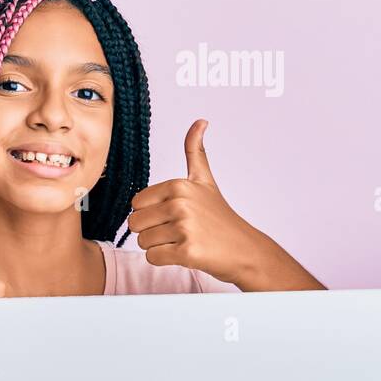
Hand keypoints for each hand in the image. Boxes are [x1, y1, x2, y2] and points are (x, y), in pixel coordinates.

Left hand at [126, 119, 267, 284]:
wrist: (244, 249)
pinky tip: (184, 253)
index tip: (172, 215)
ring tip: (182, 241)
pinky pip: (152, 258)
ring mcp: (184, 228)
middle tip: (177, 231)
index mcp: (178, 185)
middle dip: (151, 231)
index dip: (149, 213)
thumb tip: (200, 121)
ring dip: (158, 246)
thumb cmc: (219, 216)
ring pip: (142, 241)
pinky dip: (164, 259)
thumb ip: (196, 152)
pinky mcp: (186, 251)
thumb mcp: (205, 180)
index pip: (136, 204)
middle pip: (135, 223)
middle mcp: (180, 204)